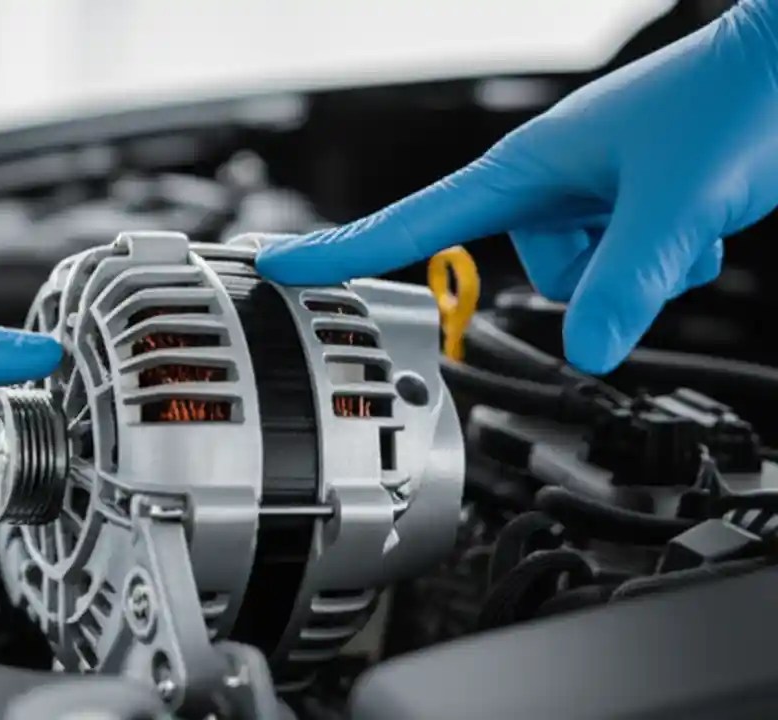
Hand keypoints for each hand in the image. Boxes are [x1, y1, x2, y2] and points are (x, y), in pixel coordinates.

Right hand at [256, 0, 777, 373]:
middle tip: (653, 233)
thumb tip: (590, 351)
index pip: (414, 220)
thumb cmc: (733, 97)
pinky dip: (668, 259)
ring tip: (686, 217)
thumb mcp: (675, 201)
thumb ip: (624, 282)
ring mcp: (589, 193)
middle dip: (596, 275)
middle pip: (534, 275)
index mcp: (526, 165)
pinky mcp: (627, 204)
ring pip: (587, 279)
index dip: (343, 249)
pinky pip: (627, 268)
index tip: (280, 268)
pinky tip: (701, 220)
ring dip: (641, 268)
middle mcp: (549, 181)